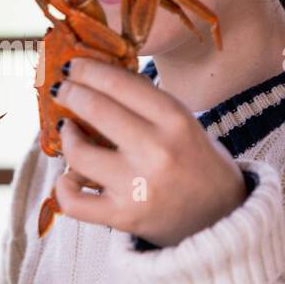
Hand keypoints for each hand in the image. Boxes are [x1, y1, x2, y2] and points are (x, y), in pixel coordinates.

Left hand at [51, 58, 247, 247]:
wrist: (222, 218)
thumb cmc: (198, 163)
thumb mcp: (185, 124)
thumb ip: (147, 104)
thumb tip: (98, 77)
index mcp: (176, 120)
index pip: (120, 84)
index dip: (89, 70)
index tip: (73, 65)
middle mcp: (157, 151)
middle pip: (95, 108)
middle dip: (70, 93)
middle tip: (62, 89)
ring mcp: (137, 186)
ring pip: (79, 153)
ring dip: (68, 137)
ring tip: (70, 131)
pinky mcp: (124, 217)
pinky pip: (74, 201)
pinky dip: (64, 188)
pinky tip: (69, 178)